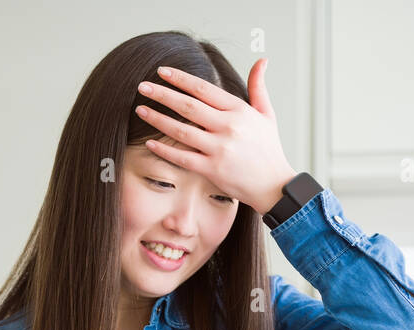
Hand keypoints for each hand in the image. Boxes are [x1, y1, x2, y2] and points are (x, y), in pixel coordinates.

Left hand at [134, 59, 296, 215]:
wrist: (273, 185)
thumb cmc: (268, 149)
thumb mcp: (266, 114)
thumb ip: (258, 86)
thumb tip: (261, 60)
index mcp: (239, 111)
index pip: (204, 89)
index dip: (181, 79)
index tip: (162, 71)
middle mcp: (228, 127)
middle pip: (188, 106)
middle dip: (162, 94)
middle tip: (142, 86)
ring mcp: (219, 149)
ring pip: (182, 131)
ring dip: (158, 119)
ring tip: (141, 109)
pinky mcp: (212, 170)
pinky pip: (183, 158)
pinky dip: (165, 150)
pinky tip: (150, 142)